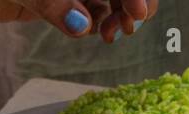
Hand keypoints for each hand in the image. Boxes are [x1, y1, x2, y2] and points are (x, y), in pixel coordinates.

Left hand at [0, 0, 158, 41]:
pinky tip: (96, 32)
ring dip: (115, 15)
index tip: (138, 12)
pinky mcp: (50, 1)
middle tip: (128, 27)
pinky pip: (84, 11)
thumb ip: (49, 2)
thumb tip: (81, 26)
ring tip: (110, 35)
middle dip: (129, 1)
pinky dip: (95, 22)